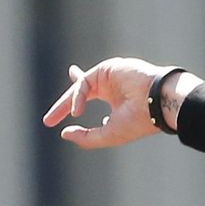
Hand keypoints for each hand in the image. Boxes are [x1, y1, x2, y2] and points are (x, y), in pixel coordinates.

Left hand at [43, 58, 181, 148]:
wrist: (157, 103)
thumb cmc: (139, 121)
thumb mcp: (109, 135)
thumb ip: (87, 137)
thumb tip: (64, 134)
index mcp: (116, 102)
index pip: (91, 99)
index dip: (76, 105)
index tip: (63, 120)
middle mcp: (111, 88)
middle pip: (80, 91)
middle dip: (63, 105)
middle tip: (48, 120)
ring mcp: (109, 77)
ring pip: (80, 87)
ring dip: (68, 103)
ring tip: (61, 116)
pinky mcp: (106, 68)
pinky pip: (84, 83)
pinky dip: (77, 98)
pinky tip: (76, 111)